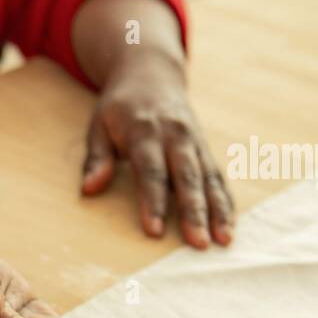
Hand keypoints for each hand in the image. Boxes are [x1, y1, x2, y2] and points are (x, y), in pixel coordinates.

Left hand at [81, 49, 234, 248]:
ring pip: (209, 178)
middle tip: (199, 243)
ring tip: (224, 240)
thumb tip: (88, 189)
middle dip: (194, 212)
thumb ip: (96, 158)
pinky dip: (225, 201)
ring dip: (218, 210)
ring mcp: (195, 142)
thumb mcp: (98, 125)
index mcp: (145, 130)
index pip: (150, 171)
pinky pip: (218, 177)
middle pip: (187, 177)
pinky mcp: (205, 148)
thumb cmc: (119, 107)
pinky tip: (228, 227)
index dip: (152, 201)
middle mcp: (175, 136)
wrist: (151, 74)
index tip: (154, 231)